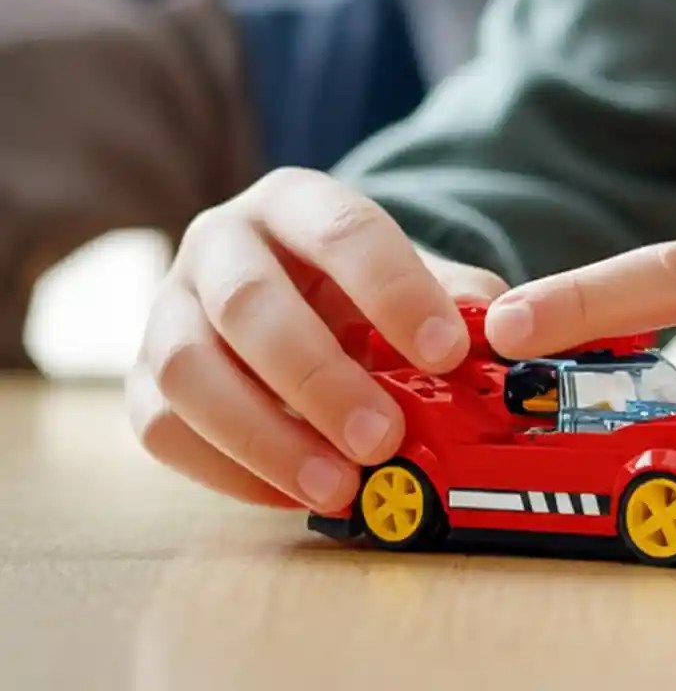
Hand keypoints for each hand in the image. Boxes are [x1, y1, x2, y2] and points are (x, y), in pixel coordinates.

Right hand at [127, 168, 507, 511]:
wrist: (290, 297)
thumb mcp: (413, 279)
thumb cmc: (357, 291)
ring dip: (267, 438)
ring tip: (341, 486)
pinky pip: (164, 428)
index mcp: (295, 203)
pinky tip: (294, 495)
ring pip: (191, 371)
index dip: (396, 291)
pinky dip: (230, 471)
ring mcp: (170, 309)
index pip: (342, 229)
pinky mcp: (146, 378)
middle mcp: (220, 244)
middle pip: (250, 305)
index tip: (447, 353)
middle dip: (320, 379)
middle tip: (384, 440)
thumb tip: (507, 334)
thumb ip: (458, 299)